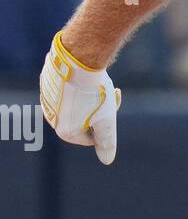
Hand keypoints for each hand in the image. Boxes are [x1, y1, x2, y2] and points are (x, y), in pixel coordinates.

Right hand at [39, 34, 121, 164]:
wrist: (78, 58)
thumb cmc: (94, 92)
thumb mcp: (107, 120)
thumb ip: (107, 142)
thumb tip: (107, 160)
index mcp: (65, 132)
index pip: (91, 138)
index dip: (105, 124)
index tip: (110, 108)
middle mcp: (52, 118)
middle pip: (83, 120)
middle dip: (98, 110)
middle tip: (109, 93)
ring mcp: (46, 99)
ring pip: (75, 104)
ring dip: (89, 97)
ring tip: (97, 83)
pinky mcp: (46, 83)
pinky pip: (66, 88)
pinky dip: (77, 85)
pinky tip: (84, 74)